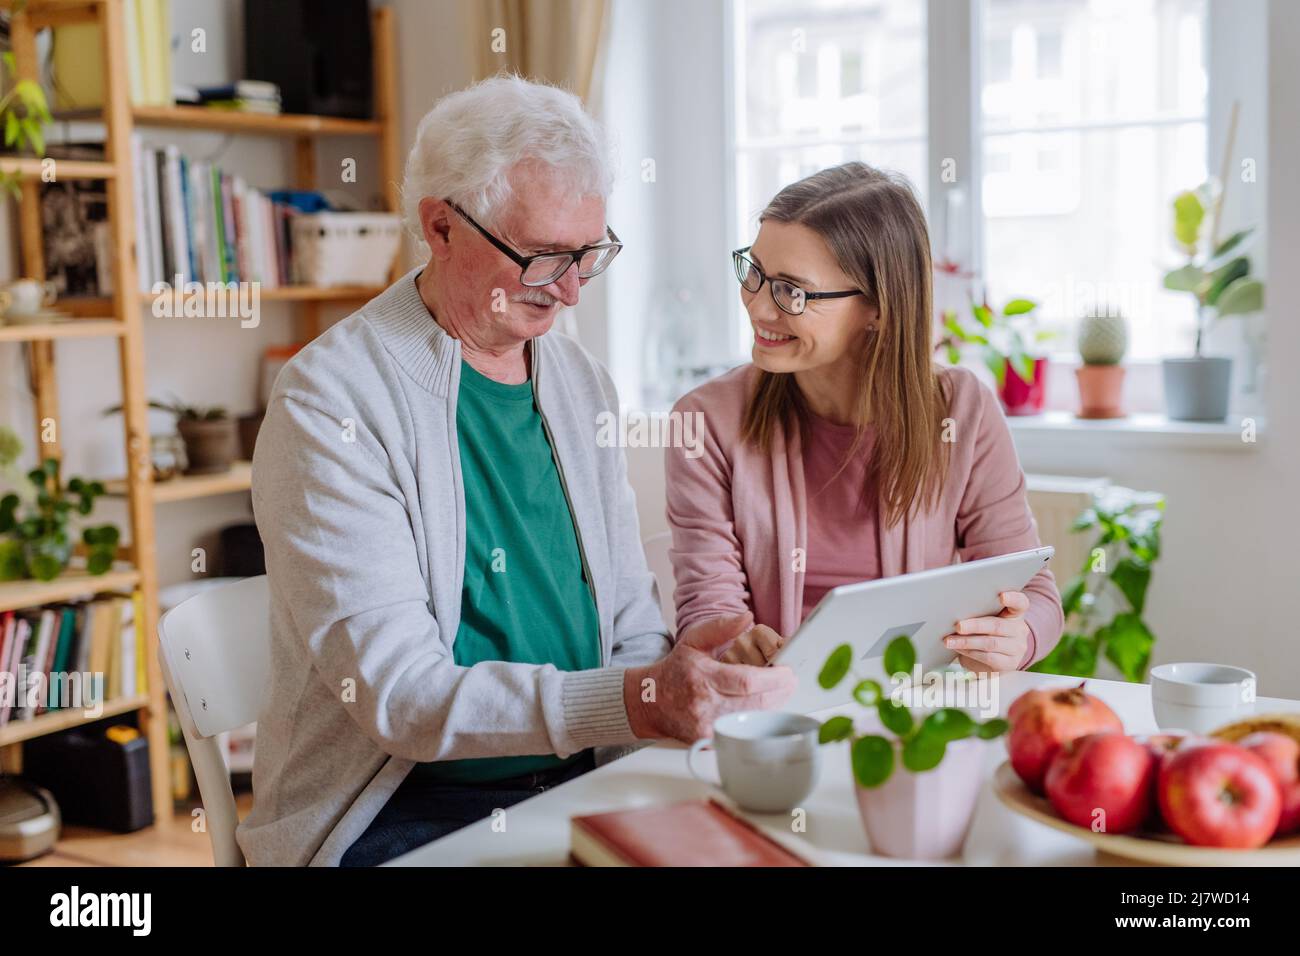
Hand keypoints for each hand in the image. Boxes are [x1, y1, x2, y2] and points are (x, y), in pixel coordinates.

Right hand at [623, 613, 796, 742]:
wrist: (650, 701)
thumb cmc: (676, 669)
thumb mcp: (693, 640)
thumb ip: (721, 626)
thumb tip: (747, 617)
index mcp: (703, 677)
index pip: (747, 681)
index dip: (773, 678)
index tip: (787, 671)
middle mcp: (705, 705)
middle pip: (756, 703)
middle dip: (780, 691)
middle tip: (790, 680)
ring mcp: (707, 726)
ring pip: (752, 719)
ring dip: (773, 705)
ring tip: (781, 691)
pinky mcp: (708, 741)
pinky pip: (741, 731)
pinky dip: (757, 719)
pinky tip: (763, 708)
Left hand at [944, 590, 1030, 672]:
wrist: (994, 658)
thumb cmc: (986, 631)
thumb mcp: (987, 618)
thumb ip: (979, 612)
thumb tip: (954, 610)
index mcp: (1015, 613)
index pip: (1020, 603)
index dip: (1013, 599)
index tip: (1002, 596)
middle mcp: (1019, 630)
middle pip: (998, 626)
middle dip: (975, 625)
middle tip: (958, 626)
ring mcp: (1017, 648)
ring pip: (990, 643)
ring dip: (966, 642)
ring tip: (949, 640)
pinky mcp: (1009, 664)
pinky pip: (988, 657)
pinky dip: (969, 652)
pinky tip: (958, 648)